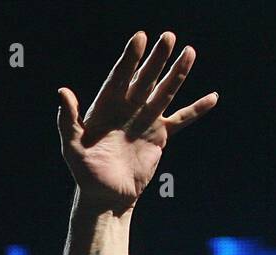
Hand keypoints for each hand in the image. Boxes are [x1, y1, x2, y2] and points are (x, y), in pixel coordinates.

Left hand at [57, 32, 216, 213]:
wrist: (105, 196)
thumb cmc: (85, 173)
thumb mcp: (72, 146)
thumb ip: (68, 119)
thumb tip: (63, 91)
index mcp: (106, 107)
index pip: (119, 77)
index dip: (129, 59)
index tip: (139, 39)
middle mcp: (127, 108)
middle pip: (144, 79)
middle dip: (156, 59)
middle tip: (168, 37)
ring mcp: (145, 120)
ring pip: (164, 92)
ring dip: (177, 73)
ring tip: (189, 52)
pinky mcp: (159, 135)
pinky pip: (181, 119)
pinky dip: (196, 110)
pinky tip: (212, 97)